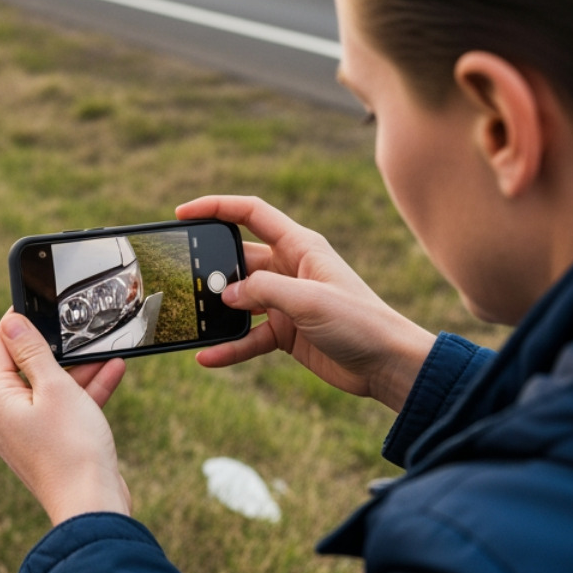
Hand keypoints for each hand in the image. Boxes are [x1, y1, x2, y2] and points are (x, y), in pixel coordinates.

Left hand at [0, 311, 131, 525]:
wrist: (93, 506)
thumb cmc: (73, 451)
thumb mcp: (55, 387)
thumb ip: (32, 352)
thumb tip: (10, 323)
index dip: (17, 322)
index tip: (40, 304)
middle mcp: (4, 417)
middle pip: (24, 367)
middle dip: (56, 348)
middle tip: (77, 329)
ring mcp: (26, 433)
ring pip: (48, 388)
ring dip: (76, 370)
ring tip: (103, 350)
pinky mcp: (48, 445)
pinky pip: (62, 409)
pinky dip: (83, 393)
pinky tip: (111, 372)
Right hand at [177, 195, 435, 412]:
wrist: (389, 365)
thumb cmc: (360, 322)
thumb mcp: (309, 300)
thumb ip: (264, 291)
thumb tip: (226, 294)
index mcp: (300, 247)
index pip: (251, 214)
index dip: (216, 208)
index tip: (183, 213)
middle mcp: (290, 269)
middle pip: (239, 259)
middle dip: (211, 269)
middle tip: (184, 279)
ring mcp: (286, 302)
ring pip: (240, 300)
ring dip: (217, 311)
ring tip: (190, 320)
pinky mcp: (286, 332)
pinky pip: (249, 336)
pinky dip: (230, 346)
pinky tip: (207, 357)